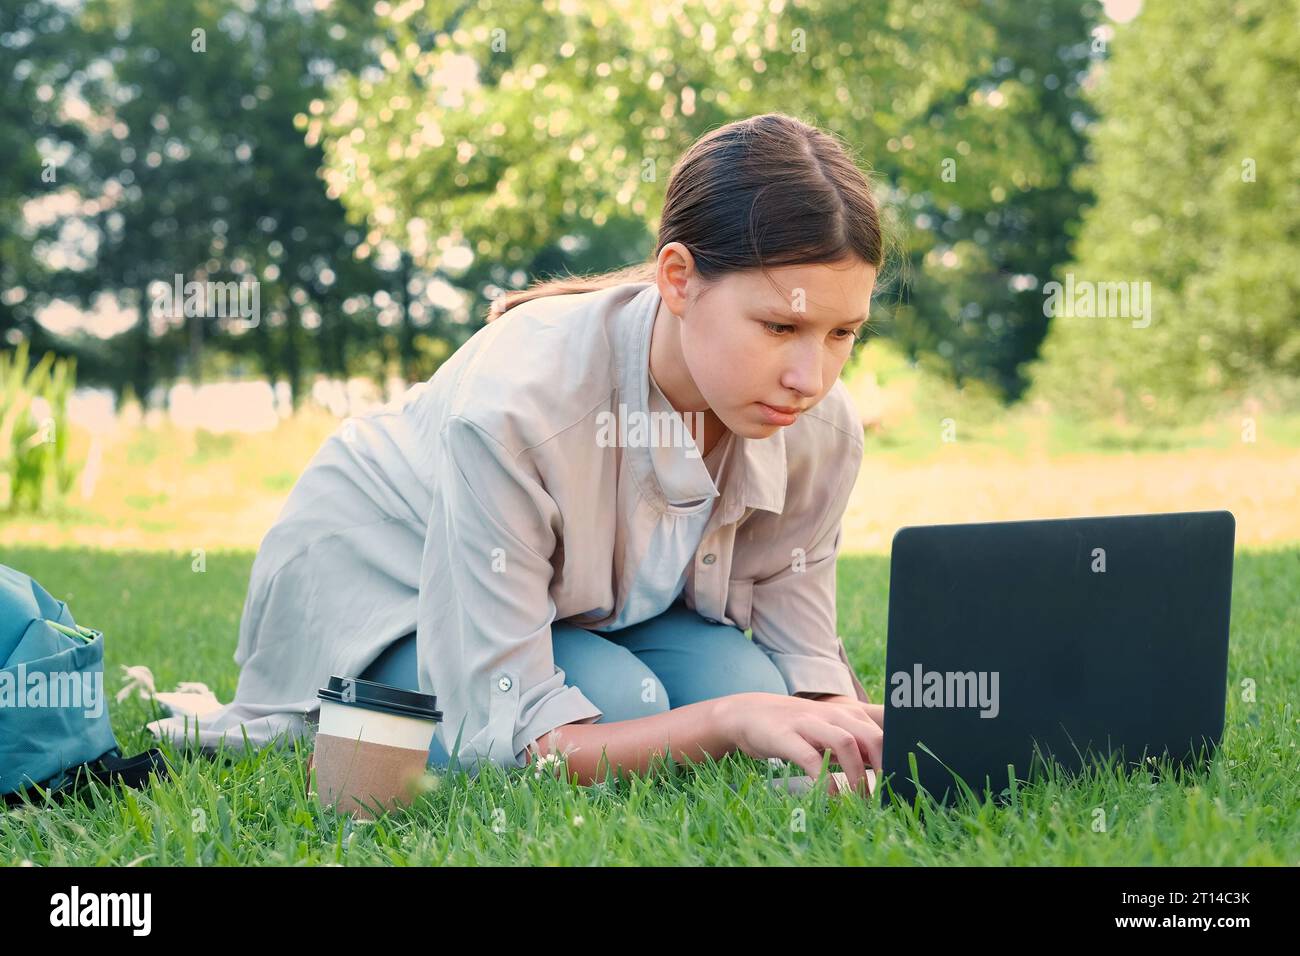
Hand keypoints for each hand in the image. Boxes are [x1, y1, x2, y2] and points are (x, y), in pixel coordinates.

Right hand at [718, 692, 883, 796]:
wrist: (748, 712)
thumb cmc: (795, 727)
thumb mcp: (828, 730)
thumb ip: (854, 744)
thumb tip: (885, 767)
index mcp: (846, 715)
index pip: (882, 731)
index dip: (896, 755)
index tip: (901, 780)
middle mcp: (832, 715)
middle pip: (870, 735)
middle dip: (883, 766)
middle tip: (885, 794)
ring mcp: (809, 724)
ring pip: (845, 744)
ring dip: (857, 775)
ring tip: (860, 799)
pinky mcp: (786, 737)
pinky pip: (812, 759)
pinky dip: (825, 780)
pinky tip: (832, 797)